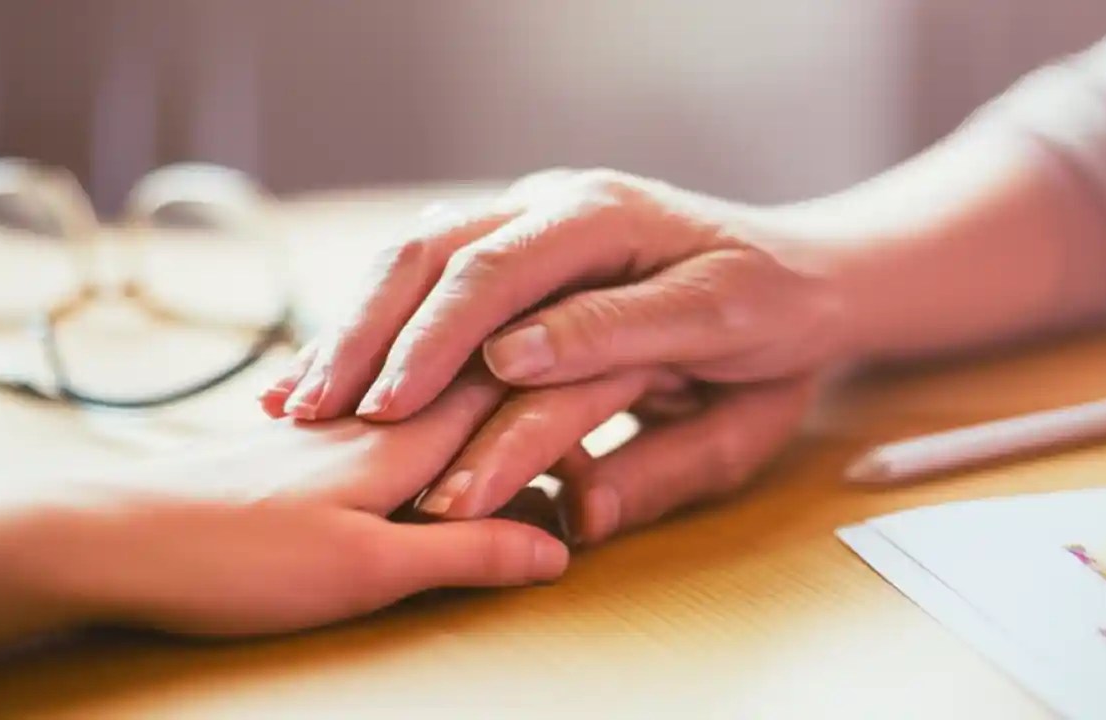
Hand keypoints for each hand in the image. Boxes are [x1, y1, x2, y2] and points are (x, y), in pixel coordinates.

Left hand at [0, 371, 567, 636]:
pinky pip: (379, 407)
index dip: (560, 381)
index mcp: (400, 439)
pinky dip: (417, 405)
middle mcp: (372, 412)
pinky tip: (416, 408)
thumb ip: (465, 550)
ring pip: (424, 385)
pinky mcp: (296, 439)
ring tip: (520, 382)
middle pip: (469, 377)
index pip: (503, 388)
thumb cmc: (236, 557)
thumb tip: (556, 548)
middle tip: (586, 368)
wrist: (113, 536)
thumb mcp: (364, 571)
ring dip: (475, 384)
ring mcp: (330, 420)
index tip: (616, 366)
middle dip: (528, 371)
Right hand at [260, 169, 846, 542]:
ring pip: (413, 257)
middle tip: (314, 408)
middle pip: (431, 252)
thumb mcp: (724, 332)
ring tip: (298, 397)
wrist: (807, 279)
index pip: (495, 270)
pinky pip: (426, 277)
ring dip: (354, 328)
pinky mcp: (514, 251)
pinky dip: (374, 326)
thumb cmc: (777, 320)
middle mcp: (554, 204)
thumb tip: (510, 365)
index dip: (433, 340)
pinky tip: (328, 369)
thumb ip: (621, 342)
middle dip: (367, 333)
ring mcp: (528, 220)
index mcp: (605, 217)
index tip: (387, 408)